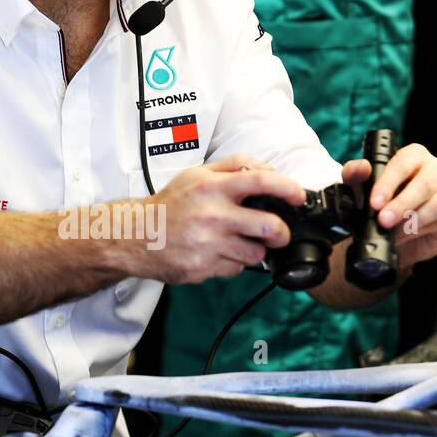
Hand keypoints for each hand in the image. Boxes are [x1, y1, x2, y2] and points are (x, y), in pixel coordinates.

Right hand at [143, 154, 305, 283]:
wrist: (137, 235)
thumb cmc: (170, 205)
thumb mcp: (197, 175)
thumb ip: (233, 166)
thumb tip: (268, 169)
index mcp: (212, 188)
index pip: (261, 182)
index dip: (288, 188)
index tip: (299, 195)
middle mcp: (212, 216)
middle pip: (269, 226)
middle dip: (282, 233)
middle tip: (279, 233)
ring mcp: (208, 245)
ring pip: (255, 254)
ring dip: (256, 250)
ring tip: (242, 243)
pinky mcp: (202, 268)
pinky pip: (235, 270)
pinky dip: (234, 264)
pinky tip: (220, 254)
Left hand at [341, 143, 436, 270]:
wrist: (392, 231)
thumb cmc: (381, 202)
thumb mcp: (361, 188)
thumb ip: (355, 175)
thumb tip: (360, 167)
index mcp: (414, 156)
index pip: (403, 164)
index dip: (388, 184)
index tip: (375, 202)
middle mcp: (436, 169)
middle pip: (425, 184)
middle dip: (402, 205)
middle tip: (384, 220)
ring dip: (412, 220)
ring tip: (393, 232)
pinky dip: (419, 230)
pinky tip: (404, 235)